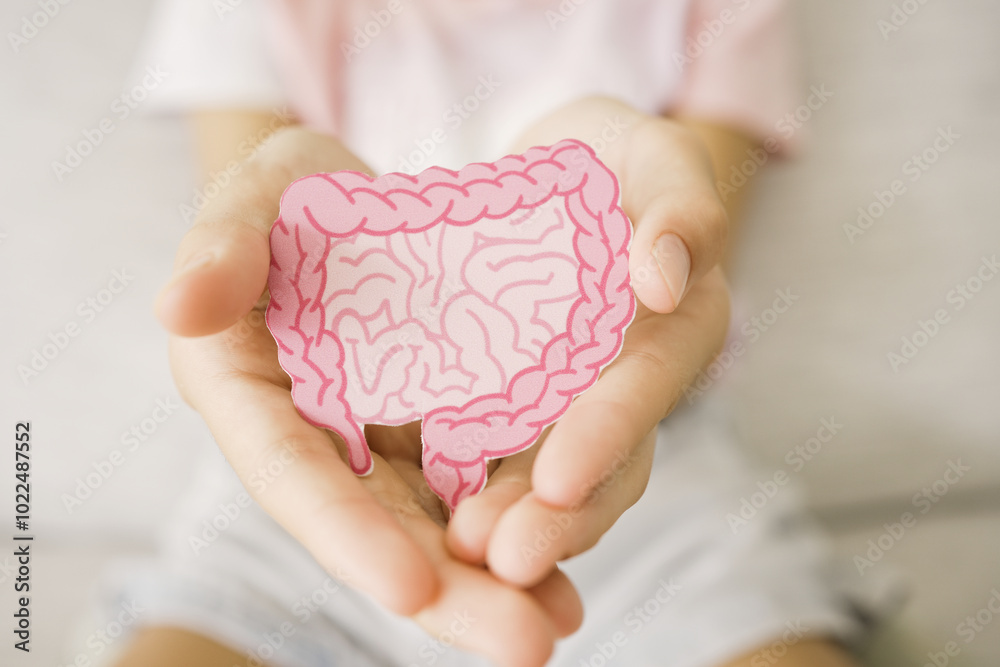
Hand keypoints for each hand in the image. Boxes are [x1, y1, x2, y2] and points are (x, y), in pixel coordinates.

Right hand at [156, 126, 581, 666]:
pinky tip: (569, 579)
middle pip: (375, 529)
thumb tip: (180, 309)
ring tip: (558, 626)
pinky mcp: (434, 433)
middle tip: (524, 647)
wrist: (351, 203)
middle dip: (446, 592)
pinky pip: (476, 489)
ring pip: (434, 527)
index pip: (292, 473)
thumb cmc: (292, 192)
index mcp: (248, 395)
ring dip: (495, 584)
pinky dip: (521, 530)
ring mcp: (378, 445)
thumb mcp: (255, 192)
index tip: (410, 587)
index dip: (345, 531)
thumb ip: (219, 243)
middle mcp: (313, 440)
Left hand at [446, 97, 731, 585]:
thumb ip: (682, 207)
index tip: (558, 480)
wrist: (559, 174)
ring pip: (552, 483)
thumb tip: (666, 279)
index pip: (646, 391)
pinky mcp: (510, 406)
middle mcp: (626, 385)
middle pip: (605, 467)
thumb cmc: (612, 158)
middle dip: (558, 517)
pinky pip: (494, 460)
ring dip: (516, 525)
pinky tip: (430, 529)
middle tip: (503, 557)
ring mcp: (568, 405)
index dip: (609, 434)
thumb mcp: (654, 156)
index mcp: (673, 332)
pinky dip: (471, 497)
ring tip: (464, 557)